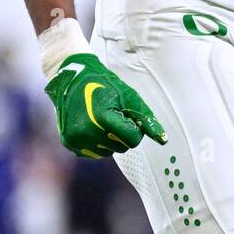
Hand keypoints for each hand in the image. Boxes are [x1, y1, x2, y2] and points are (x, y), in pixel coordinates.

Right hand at [44, 53, 166, 157]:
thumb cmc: (105, 86)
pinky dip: (97, 142)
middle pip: (121, 147)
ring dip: (110, 139)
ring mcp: (77, 140)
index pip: (132, 140)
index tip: (126, 116)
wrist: (72, 81)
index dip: (134, 128)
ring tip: (101, 119)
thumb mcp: (128, 96)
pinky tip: (92, 126)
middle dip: (122, 134)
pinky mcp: (70, 144)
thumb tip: (163, 139)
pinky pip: (94, 153)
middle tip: (112, 115)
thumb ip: (146, 119)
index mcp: (103, 118)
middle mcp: (87, 132)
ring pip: (108, 152)